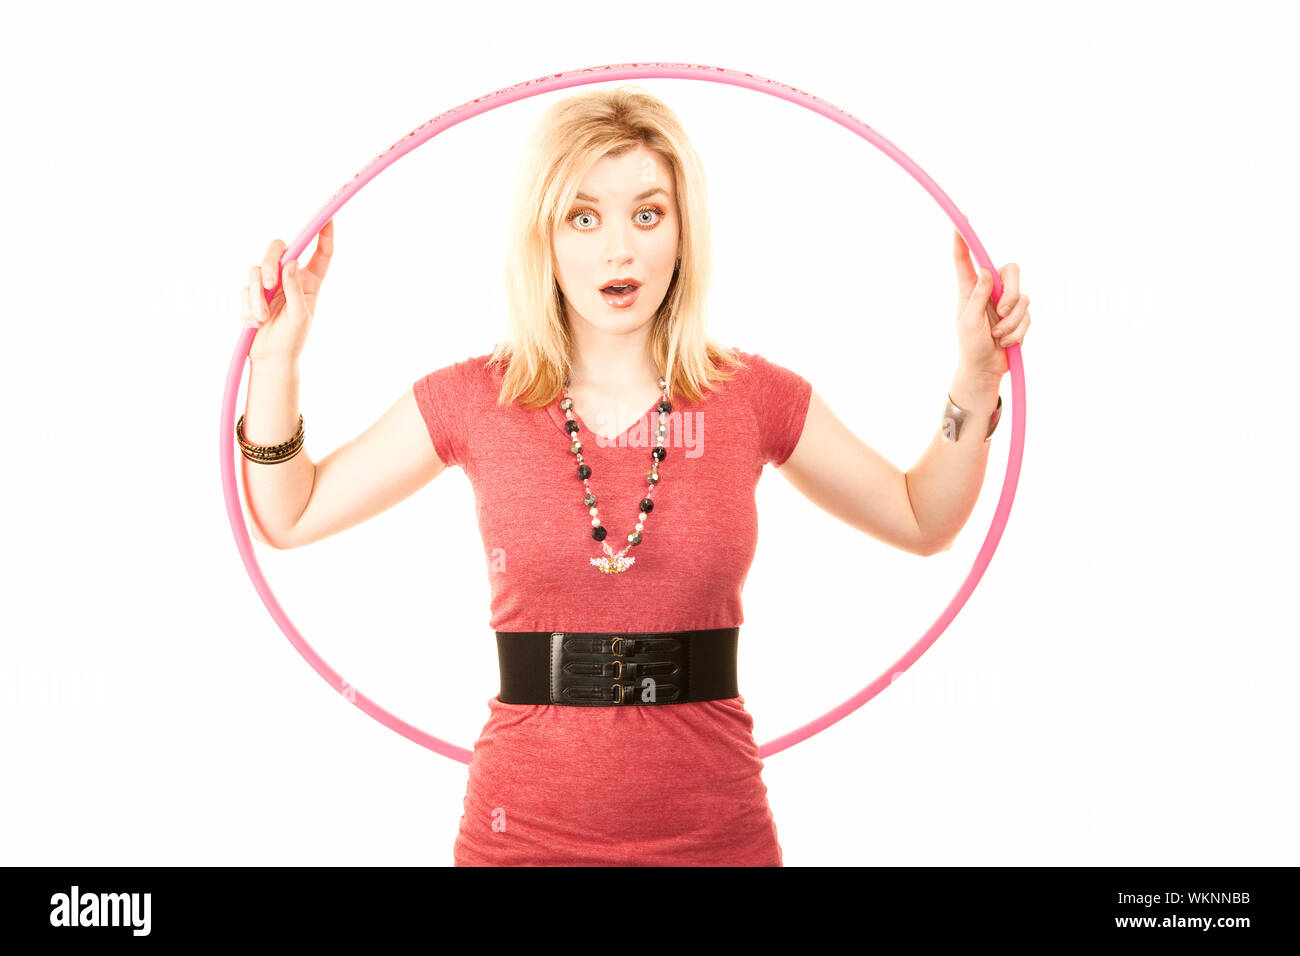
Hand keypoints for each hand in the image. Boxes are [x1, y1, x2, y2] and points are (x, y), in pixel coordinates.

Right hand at [241, 218, 334, 363]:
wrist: (270, 357)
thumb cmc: (292, 338)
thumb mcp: (300, 315)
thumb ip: (295, 289)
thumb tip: (292, 262)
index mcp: (310, 281)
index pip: (321, 254)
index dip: (324, 236)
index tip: (328, 219)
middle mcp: (289, 277)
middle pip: (279, 250)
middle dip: (270, 263)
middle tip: (269, 284)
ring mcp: (269, 283)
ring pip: (257, 269)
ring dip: (258, 294)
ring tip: (263, 316)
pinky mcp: (253, 292)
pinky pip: (246, 288)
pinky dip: (249, 305)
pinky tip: (255, 321)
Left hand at [952, 229, 1030, 378]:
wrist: (985, 369)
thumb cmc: (970, 346)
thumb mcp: (969, 322)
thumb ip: (977, 297)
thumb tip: (986, 272)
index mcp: (970, 288)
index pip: (967, 259)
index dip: (964, 239)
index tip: (961, 220)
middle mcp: (990, 290)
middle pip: (1011, 271)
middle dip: (1012, 292)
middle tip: (1002, 312)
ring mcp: (1006, 302)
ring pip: (1022, 298)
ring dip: (1012, 321)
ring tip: (998, 336)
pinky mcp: (1019, 315)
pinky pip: (1028, 315)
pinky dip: (1017, 331)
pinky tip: (1006, 342)